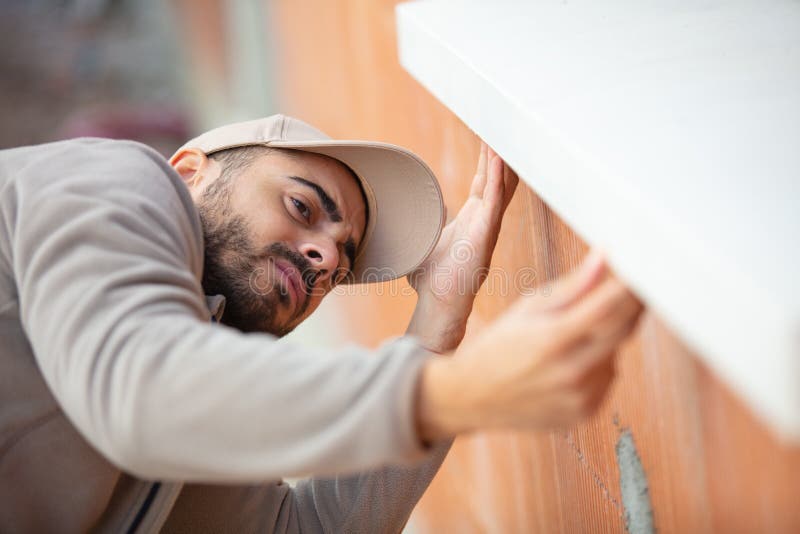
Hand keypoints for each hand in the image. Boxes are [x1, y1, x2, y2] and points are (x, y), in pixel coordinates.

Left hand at [406, 143, 518, 351]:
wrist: (437, 303)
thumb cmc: (432, 280)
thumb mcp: (426, 241)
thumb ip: (426, 224)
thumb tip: (421, 212)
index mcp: (473, 220)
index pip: (484, 182)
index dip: (487, 160)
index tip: (487, 136)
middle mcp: (485, 220)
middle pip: (497, 178)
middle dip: (497, 152)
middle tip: (498, 124)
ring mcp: (488, 226)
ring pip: (501, 185)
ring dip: (500, 159)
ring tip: (500, 133)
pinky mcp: (485, 233)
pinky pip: (495, 200)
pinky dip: (498, 178)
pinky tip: (499, 158)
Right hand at [415, 251, 644, 440]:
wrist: (469, 397)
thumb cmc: (495, 348)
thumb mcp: (527, 308)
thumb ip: (572, 286)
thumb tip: (604, 256)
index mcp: (553, 339)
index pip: (609, 305)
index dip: (631, 284)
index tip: (642, 266)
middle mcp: (572, 372)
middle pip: (624, 329)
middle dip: (631, 305)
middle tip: (630, 286)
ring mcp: (581, 397)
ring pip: (617, 353)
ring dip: (608, 337)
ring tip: (574, 333)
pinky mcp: (585, 413)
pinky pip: (608, 377)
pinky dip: (599, 363)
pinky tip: (571, 360)